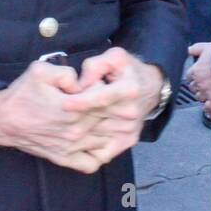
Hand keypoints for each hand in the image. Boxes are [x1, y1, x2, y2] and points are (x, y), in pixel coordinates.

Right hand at [0, 61, 106, 172]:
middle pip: (109, 120)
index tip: (102, 85)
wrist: (1, 120)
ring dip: (110, 131)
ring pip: (106, 142)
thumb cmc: (21, 94)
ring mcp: (71, 147)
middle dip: (113, 110)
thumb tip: (81, 81)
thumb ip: (66, 73)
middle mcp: (75, 130)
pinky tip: (96, 142)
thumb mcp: (41, 71)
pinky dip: (99, 155)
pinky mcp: (64, 158)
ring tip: (105, 119)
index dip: (107, 89)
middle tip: (109, 102)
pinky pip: (91, 163)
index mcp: (73, 107)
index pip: (106, 98)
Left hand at [60, 48, 165, 164]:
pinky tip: (72, 143)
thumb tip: (80, 84)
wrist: (151, 89)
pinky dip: (86, 150)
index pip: (102, 97)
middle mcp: (130, 112)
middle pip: (96, 117)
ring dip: (77, 133)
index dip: (82, 101)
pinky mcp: (127, 141)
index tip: (64, 104)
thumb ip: (96, 66)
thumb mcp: (115, 57)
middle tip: (59, 113)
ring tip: (63, 126)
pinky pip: (101, 153)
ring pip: (95, 135)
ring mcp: (129, 129)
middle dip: (75, 117)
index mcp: (129, 89)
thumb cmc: (129, 71)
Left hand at [187, 42, 210, 108]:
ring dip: (202, 96)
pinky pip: (207, 107)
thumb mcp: (208, 47)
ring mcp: (206, 92)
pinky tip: (210, 104)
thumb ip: (196, 48)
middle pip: (193, 88)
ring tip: (208, 94)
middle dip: (197, 87)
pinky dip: (208, 107)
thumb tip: (188, 50)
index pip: (189, 77)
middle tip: (203, 85)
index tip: (197, 77)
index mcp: (196, 70)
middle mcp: (199, 83)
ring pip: (199, 97)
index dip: (194, 77)